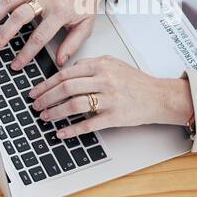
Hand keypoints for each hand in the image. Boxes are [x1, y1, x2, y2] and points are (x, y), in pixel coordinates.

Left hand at [28, 56, 193, 139]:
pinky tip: (60, 132)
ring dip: (55, 112)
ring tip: (44, 116)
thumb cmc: (137, 82)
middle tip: (35, 105)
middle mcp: (105, 80)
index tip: (35, 91)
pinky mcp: (116, 116)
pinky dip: (71, 129)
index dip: (46, 83)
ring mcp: (110, 98)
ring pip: (74, 104)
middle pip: (66, 88)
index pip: (66, 73)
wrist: (161, 96)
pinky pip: (89, 124)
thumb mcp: (114, 64)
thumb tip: (68, 70)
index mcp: (102, 65)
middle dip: (46, 98)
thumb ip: (92, 65)